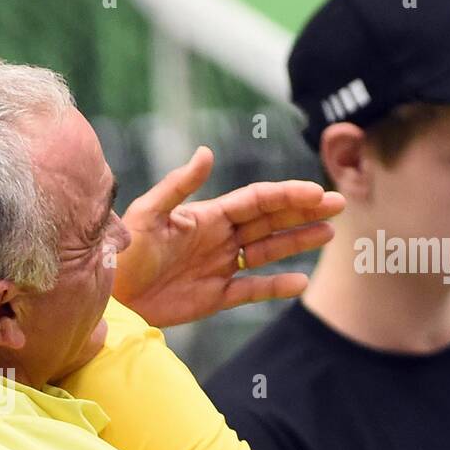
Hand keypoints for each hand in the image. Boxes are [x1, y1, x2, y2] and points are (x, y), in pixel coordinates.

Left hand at [112, 146, 344, 327]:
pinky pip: (252, 289)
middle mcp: (218, 238)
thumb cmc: (121, 251)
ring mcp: (219, 267)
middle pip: (270, 221)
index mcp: (206, 216)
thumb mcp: (148, 215)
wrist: (110, 296)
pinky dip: (276, 287)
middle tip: (339, 205)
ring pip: (268, 251)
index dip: (286, 194)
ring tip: (329, 234)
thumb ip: (178, 187)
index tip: (316, 192)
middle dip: (303, 212)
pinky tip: (300, 282)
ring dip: (297, 242)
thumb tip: (207, 153)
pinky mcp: (214, 296)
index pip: (256, 200)